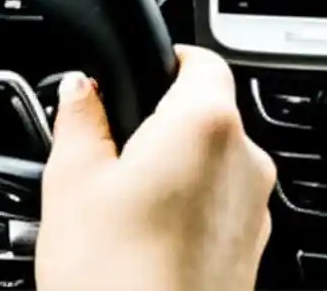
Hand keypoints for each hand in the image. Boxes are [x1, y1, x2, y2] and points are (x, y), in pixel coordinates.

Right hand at [36, 45, 275, 290]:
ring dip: (173, 168)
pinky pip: (218, 206)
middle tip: (107, 151)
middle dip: (158, 122)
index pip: (200, 58)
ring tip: (119, 203)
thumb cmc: (115, 277)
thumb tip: (82, 89)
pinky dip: (186, 208)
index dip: (161, 60)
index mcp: (205, 124)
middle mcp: (245, 161)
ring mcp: (255, 210)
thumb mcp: (71, 180)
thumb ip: (81, 117)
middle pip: (205, 112)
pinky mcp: (250, 250)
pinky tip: (141, 236)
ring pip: (212, 162)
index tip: (129, 76)